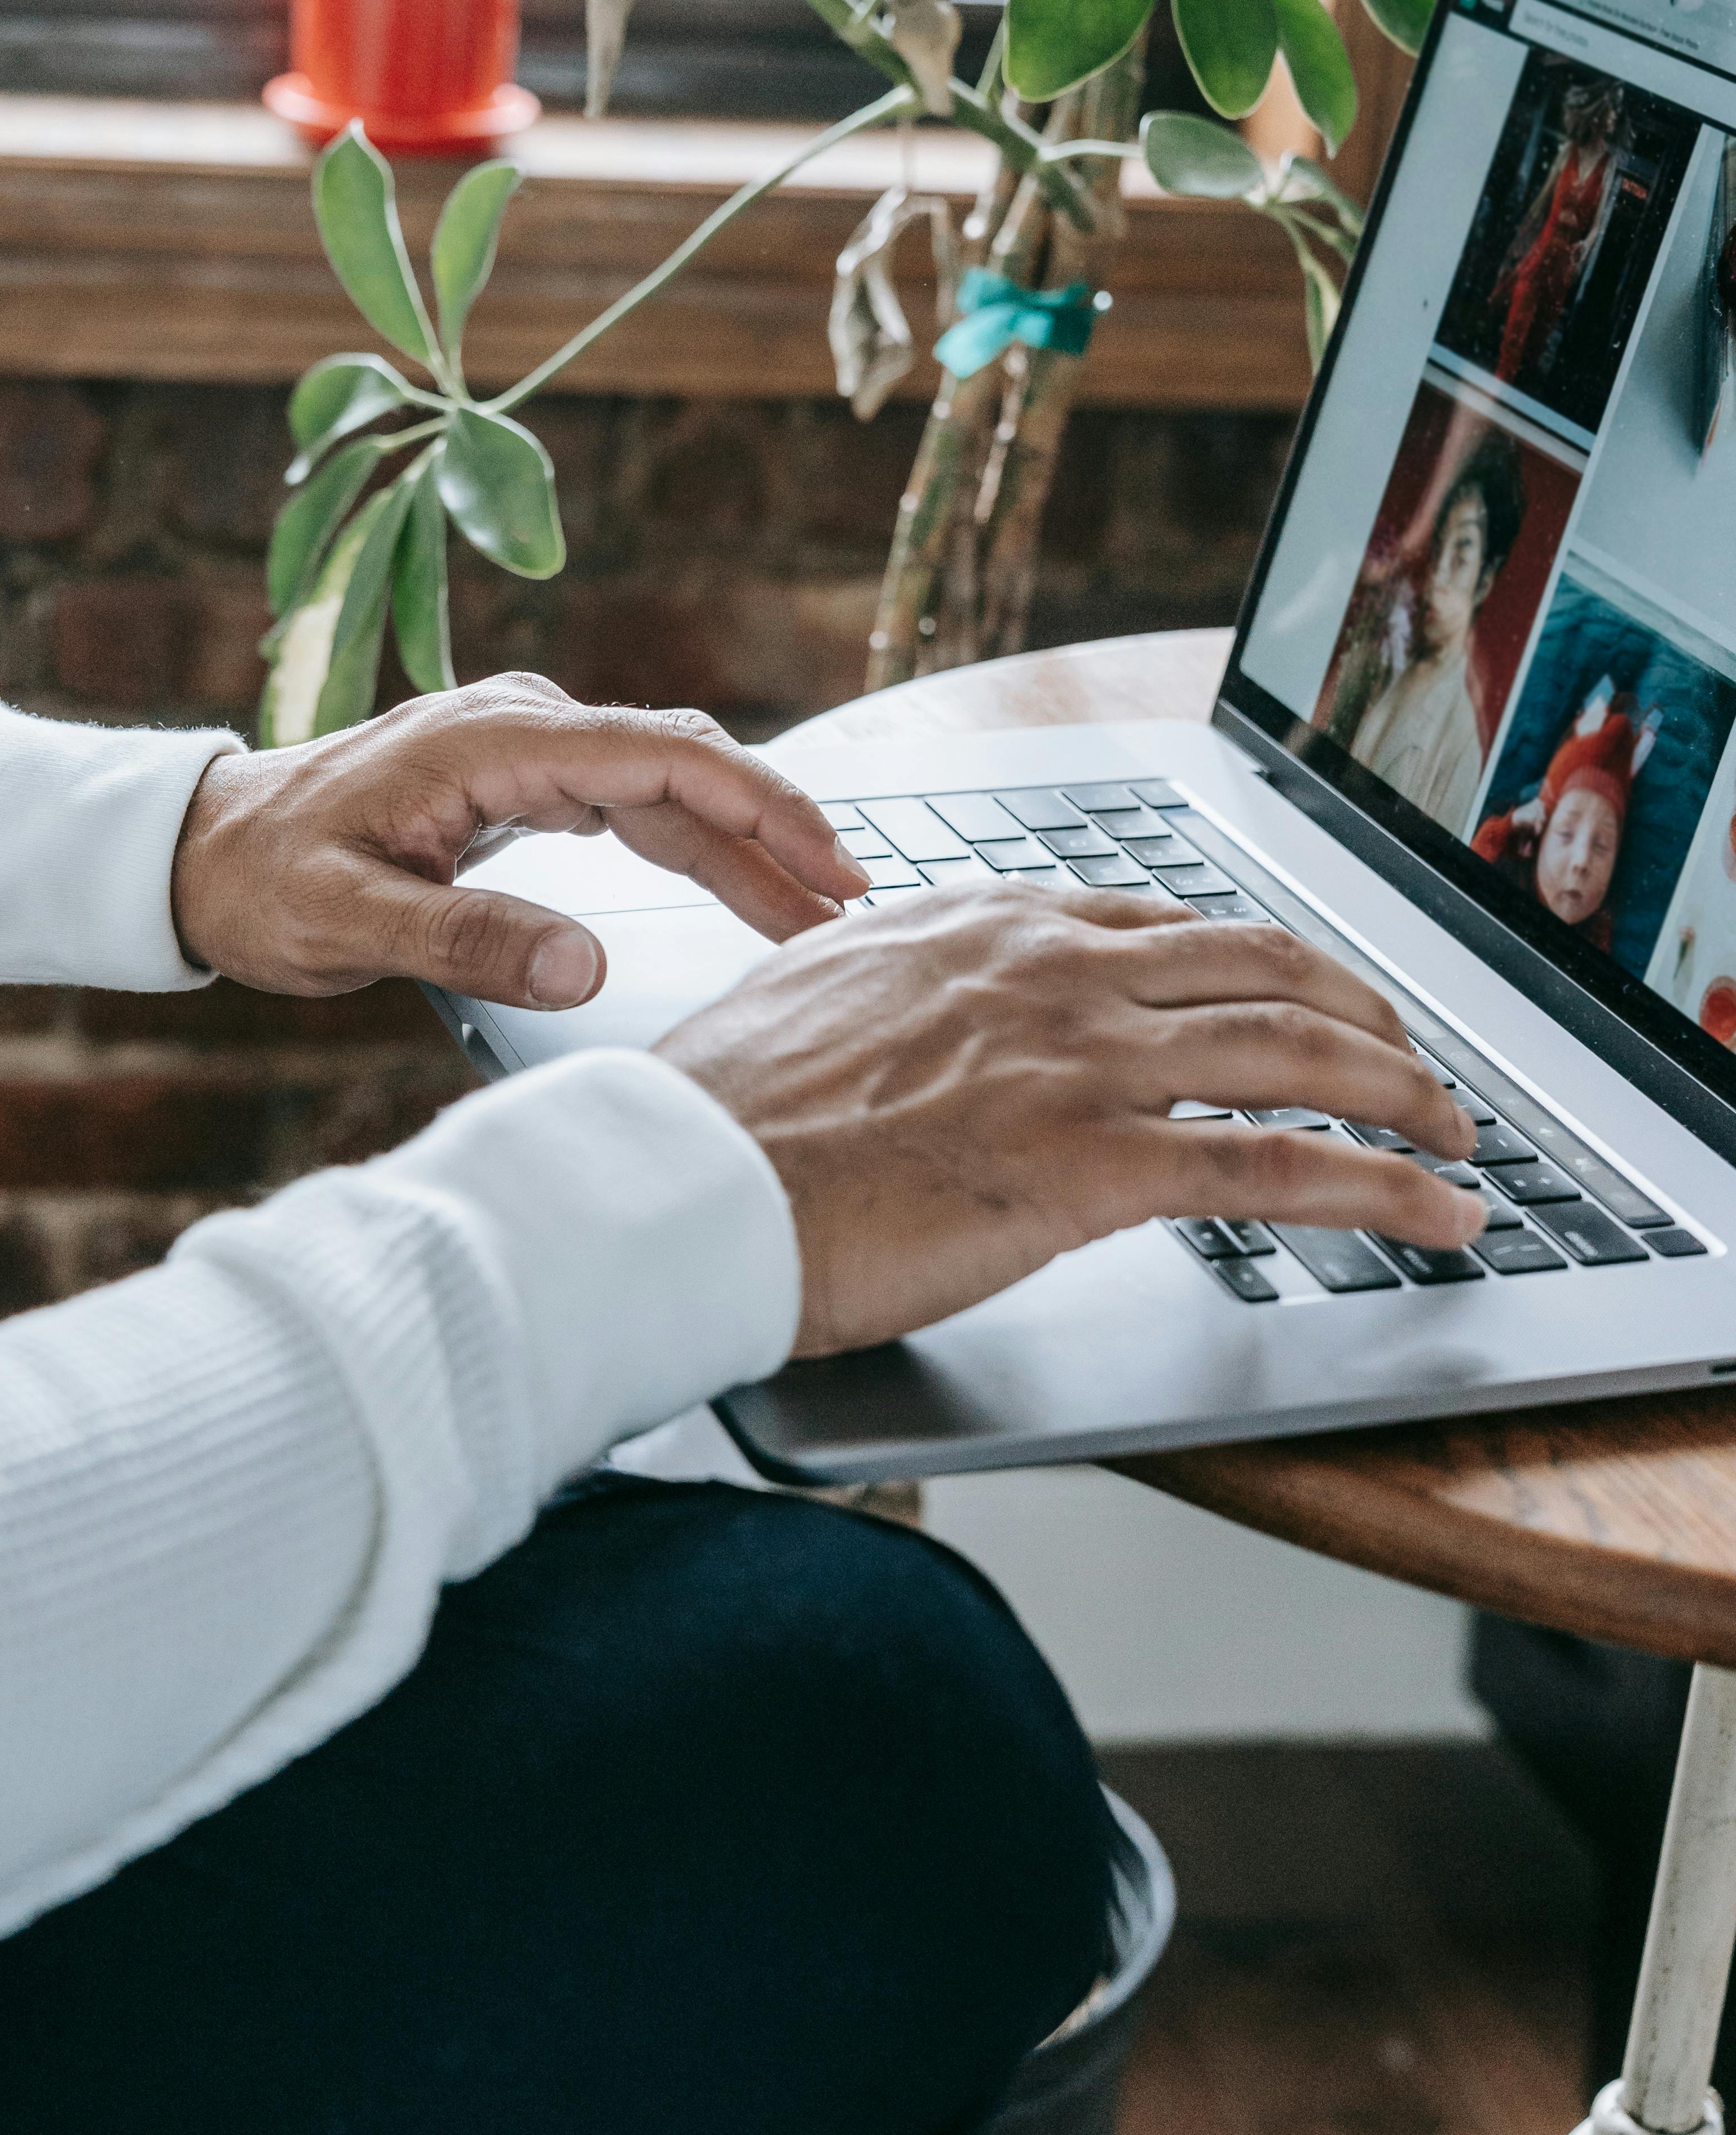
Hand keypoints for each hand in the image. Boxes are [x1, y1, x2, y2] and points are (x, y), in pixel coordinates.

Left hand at [170, 675, 868, 1006]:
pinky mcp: (523, 781)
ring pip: (670, 791)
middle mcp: (523, 726)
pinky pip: (635, 807)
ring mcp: (526, 749)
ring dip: (748, 850)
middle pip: (686, 768)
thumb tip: (586, 968)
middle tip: (857, 910)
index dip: (760, 808)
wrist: (199, 852)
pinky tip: (749, 893)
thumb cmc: (260, 882)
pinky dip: (699, 849)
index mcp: (491, 741)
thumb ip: (464, 939)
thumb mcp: (345, 923)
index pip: (662, 757)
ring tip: (821, 917)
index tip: (831, 868)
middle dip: (778, 834)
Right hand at [659, 880, 1482, 1357]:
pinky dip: (1383, 1187)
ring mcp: (1080, 1058)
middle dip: (1363, 1006)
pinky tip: (1436, 1214)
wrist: (676, 1183)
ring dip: (1406, 1091)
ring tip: (1457, 1133)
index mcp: (980, 923)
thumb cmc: (720, 1116)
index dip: (1254, 961)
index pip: (1160, 920)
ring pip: (1299, 1048)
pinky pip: (1279, 1165)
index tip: (1295, 993)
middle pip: (1263, 961)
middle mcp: (1048, 967)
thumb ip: (899, 992)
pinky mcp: (1095, 1163)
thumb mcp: (815, 1000)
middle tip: (1410, 1057)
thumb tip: (918, 1019)